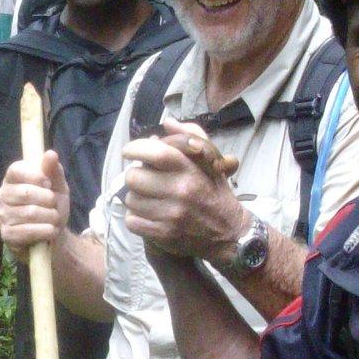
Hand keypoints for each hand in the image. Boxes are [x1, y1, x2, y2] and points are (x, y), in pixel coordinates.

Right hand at [0, 151, 69, 249]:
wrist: (53, 235)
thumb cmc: (51, 206)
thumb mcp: (58, 187)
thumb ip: (54, 171)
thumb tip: (50, 154)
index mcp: (11, 179)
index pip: (16, 170)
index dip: (36, 176)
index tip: (48, 184)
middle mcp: (1, 195)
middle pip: (25, 193)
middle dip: (48, 200)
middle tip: (54, 205)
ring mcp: (1, 215)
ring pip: (30, 213)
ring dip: (50, 217)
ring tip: (54, 219)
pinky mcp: (6, 234)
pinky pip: (27, 231)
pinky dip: (45, 231)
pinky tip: (50, 231)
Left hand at [121, 120, 249, 260]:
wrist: (229, 233)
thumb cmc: (215, 193)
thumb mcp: (211, 162)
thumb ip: (191, 138)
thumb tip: (167, 123)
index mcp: (191, 169)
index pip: (154, 152)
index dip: (135, 148)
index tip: (129, 151)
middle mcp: (181, 190)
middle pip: (134, 177)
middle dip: (136, 176)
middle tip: (145, 180)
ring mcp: (172, 214)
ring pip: (131, 200)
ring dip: (136, 199)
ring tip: (150, 199)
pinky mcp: (164, 235)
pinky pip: (132, 222)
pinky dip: (136, 219)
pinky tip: (148, 216)